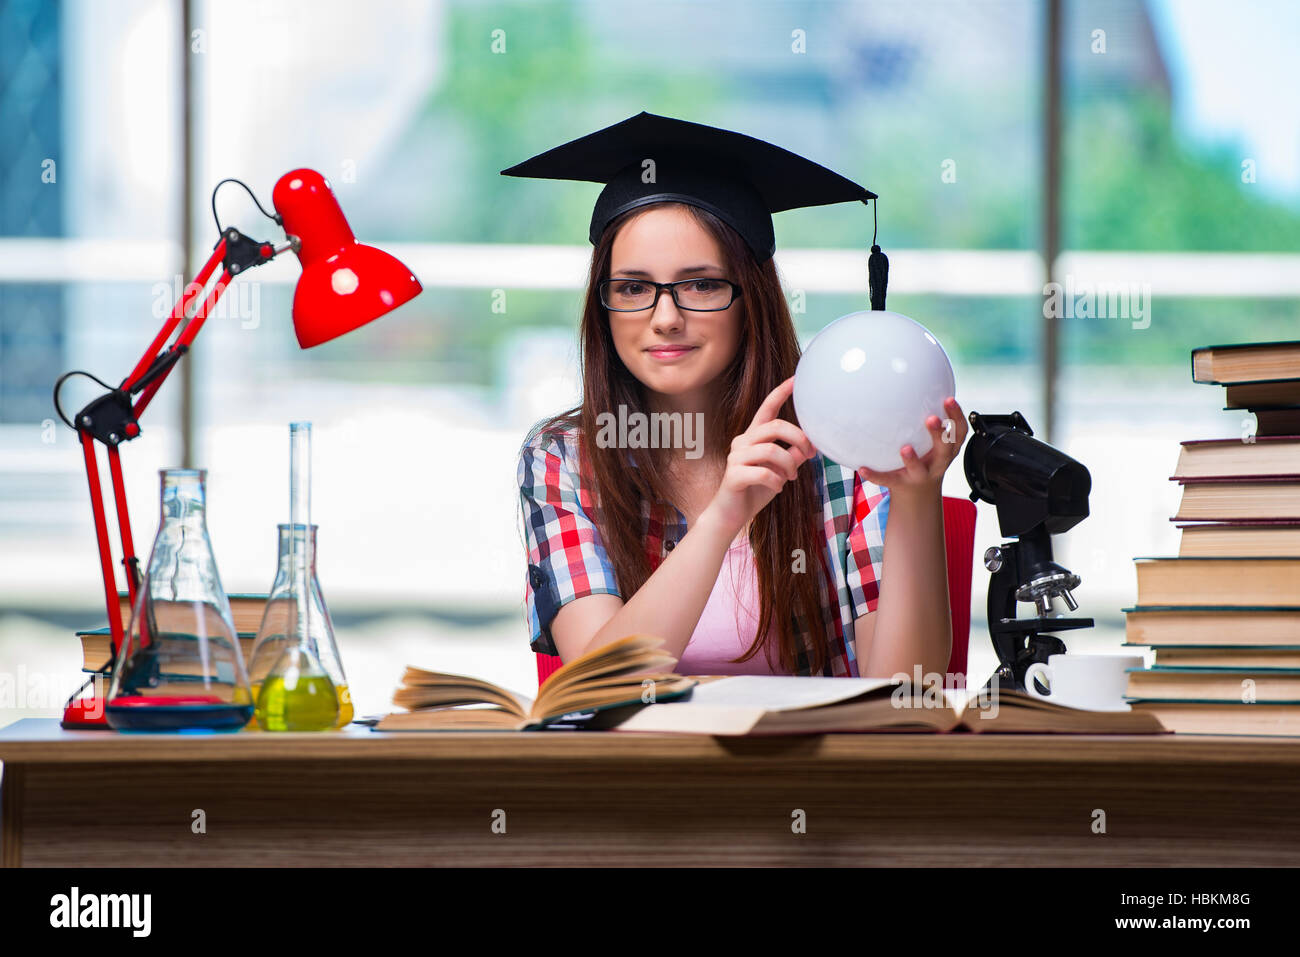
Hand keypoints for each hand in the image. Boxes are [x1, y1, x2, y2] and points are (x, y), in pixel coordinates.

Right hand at [700, 376, 816, 539]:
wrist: (730, 515)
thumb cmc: (755, 490)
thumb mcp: (780, 471)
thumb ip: (792, 455)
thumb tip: (810, 444)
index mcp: (753, 437)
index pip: (767, 409)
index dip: (781, 393)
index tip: (796, 379)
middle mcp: (742, 442)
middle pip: (774, 426)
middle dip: (798, 438)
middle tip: (809, 454)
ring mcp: (735, 458)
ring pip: (771, 450)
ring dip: (789, 465)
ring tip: (790, 478)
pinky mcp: (733, 475)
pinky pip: (763, 472)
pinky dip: (776, 482)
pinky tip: (777, 489)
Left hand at [855, 396, 967, 495]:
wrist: (918, 494)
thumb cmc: (925, 458)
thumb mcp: (930, 441)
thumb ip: (924, 417)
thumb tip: (910, 380)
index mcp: (947, 449)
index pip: (958, 432)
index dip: (957, 416)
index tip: (949, 399)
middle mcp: (938, 463)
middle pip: (944, 449)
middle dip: (939, 433)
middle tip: (931, 418)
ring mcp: (921, 475)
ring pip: (919, 468)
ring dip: (913, 459)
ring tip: (905, 448)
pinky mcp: (902, 484)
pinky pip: (888, 480)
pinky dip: (876, 475)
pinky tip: (862, 468)